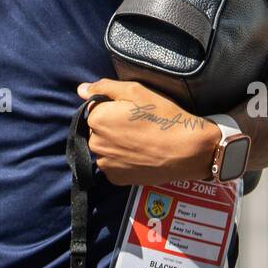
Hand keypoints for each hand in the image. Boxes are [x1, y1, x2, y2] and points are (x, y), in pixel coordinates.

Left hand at [76, 79, 220, 186]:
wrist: (186, 150)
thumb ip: (104, 87)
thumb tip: (80, 89)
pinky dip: (121, 160)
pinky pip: (112, 165)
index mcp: (97, 119)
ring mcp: (105, 164)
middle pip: (96, 130)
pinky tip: (139, 155)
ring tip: (140, 141)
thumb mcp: (135, 91)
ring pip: (104, 148)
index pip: (94, 109)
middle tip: (137, 126)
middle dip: (111, 126)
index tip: (131, 112)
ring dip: (115, 144)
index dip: (112, 108)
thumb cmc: (162, 116)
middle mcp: (95, 143)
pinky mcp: (116, 179)